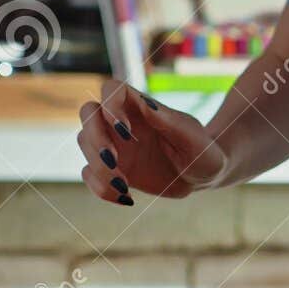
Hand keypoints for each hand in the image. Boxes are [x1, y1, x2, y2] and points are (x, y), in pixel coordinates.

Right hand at [76, 79, 227, 202]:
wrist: (203, 177)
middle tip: (114, 160)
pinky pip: (90, 174)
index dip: (110, 105)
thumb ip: (169, 121)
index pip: (112, 89)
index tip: (126, 131)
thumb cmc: (203, 152)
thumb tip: (145, 104)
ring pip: (85, 144)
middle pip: (88, 114)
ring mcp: (115, 145)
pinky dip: (101, 188)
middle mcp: (123, 123)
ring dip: (98, 167)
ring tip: (124, 185)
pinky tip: (126, 198)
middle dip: (95, 138)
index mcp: (142, 107)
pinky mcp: (112, 170)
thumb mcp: (193, 138)